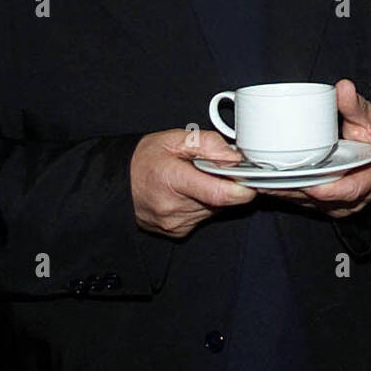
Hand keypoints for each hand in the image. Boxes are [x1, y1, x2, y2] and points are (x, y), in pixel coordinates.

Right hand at [130, 128, 255, 237]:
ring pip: (215, 210)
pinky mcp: (177, 232)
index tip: (252, 179)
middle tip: (212, 169)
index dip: (243, 188)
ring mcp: (175, 223)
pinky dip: (203, 204)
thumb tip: (235, 157)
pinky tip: (188, 193)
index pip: (220, 194)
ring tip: (195, 179)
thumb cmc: (145, 159)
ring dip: (214, 195)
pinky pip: (204, 217)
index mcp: (173, 180)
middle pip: (221, 201)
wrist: (119, 183)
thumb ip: (209, 144)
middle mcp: (174, 207)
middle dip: (226, 184)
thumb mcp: (175, 139)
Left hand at [256, 79, 370, 218]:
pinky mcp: (323, 205)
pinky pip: (302, 202)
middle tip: (266, 179)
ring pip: (307, 203)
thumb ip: (355, 105)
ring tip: (259, 181)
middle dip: (292, 190)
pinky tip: (266, 183)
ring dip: (283, 193)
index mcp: (369, 178)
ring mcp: (337, 205)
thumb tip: (343, 88)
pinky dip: (285, 193)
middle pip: (319, 200)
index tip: (306, 182)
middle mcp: (353, 199)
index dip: (325, 189)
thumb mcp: (370, 119)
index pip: (348, 190)